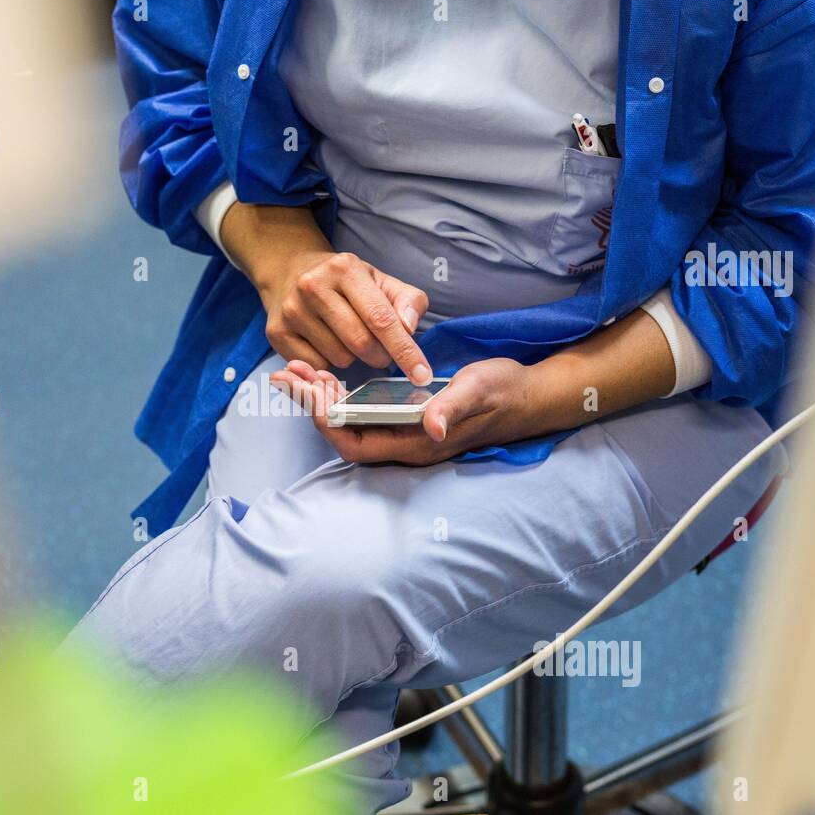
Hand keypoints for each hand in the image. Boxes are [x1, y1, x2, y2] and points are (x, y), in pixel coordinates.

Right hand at [257, 250, 432, 385]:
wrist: (290, 269)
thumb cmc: (344, 281)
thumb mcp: (379, 280)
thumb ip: (407, 300)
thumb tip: (409, 328)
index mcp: (345, 268)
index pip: (381, 318)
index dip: (405, 350)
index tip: (422, 376)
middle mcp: (313, 286)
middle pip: (361, 344)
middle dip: (380, 356)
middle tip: (381, 351)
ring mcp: (292, 310)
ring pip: (340, 359)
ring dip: (353, 358)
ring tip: (345, 337)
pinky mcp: (276, 332)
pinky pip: (316, 367)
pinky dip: (328, 363)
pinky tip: (325, 343)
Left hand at [270, 358, 538, 465]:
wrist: (525, 396)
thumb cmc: (502, 392)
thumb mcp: (478, 392)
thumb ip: (453, 408)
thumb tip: (431, 424)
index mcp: (415, 444)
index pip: (354, 442)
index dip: (325, 419)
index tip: (307, 387)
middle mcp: (403, 445)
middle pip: (342, 434)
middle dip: (312, 405)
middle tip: (289, 372)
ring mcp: (404, 433)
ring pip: (349, 424)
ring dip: (321, 399)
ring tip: (300, 369)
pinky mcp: (406, 419)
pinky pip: (362, 413)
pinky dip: (340, 395)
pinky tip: (329, 374)